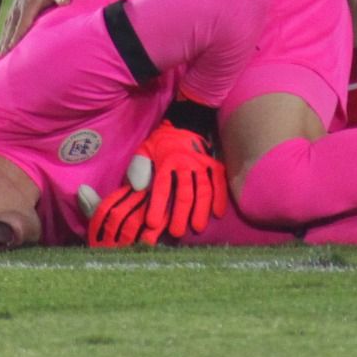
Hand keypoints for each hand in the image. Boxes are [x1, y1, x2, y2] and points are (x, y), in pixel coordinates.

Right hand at [0, 0, 67, 57]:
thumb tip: (65, 2)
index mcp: (28, 7)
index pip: (22, 24)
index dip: (17, 36)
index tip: (11, 47)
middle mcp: (17, 12)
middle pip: (11, 30)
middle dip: (6, 43)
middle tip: (1, 57)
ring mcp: (13, 14)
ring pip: (6, 31)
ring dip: (2, 43)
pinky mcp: (11, 16)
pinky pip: (6, 30)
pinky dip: (2, 40)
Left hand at [87, 122, 225, 246]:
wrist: (183, 124)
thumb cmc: (161, 144)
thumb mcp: (144, 150)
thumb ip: (138, 168)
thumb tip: (136, 188)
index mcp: (166, 161)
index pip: (161, 187)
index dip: (157, 206)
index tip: (152, 224)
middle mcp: (185, 163)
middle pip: (185, 192)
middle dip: (181, 214)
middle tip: (177, 233)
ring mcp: (201, 164)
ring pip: (203, 190)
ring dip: (201, 210)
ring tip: (198, 228)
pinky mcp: (214, 164)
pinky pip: (219, 182)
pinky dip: (220, 197)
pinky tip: (218, 213)